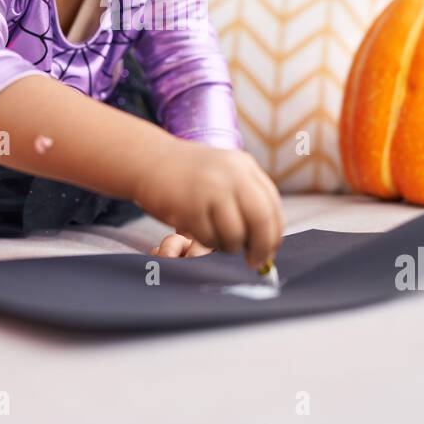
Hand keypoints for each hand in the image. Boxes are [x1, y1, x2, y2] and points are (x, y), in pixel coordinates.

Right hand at [133, 137, 283, 268]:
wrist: (149, 160)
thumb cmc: (188, 175)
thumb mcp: (224, 172)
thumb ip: (247, 197)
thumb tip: (268, 240)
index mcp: (244, 166)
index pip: (272, 205)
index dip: (274, 234)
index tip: (269, 250)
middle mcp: (232, 175)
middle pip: (261, 220)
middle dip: (262, 248)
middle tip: (255, 262)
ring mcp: (211, 190)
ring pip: (236, 235)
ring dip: (229, 246)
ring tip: (216, 238)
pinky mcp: (190, 207)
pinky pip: (209, 239)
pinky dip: (207, 242)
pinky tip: (197, 231)